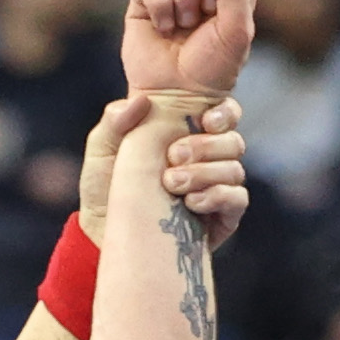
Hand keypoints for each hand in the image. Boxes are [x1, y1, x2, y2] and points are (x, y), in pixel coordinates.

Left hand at [79, 94, 249, 248]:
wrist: (104, 238)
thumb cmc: (104, 192)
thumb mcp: (102, 151)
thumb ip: (115, 121)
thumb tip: (141, 101)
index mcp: (185, 135)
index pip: (222, 114)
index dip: (223, 112)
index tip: (204, 120)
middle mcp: (206, 160)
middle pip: (232, 140)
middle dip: (206, 145)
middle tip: (173, 156)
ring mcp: (215, 188)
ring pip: (234, 168)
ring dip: (204, 172)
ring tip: (171, 183)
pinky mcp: (221, 217)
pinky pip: (237, 199)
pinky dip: (217, 196)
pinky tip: (190, 203)